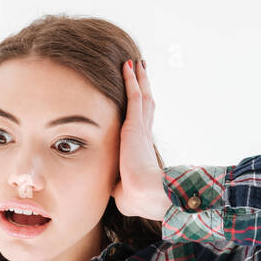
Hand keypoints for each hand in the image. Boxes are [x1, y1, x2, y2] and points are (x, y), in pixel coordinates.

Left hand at [111, 59, 170, 220]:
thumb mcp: (124, 189)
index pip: (142, 124)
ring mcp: (141, 128)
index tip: (142, 99)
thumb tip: (114, 190)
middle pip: (145, 104)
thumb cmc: (135, 197)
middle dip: (144, 88)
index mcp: (141, 149)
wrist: (143, 193)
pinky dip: (131, 80)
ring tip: (137, 63)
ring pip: (141, 96)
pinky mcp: (136, 124)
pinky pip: (134, 95)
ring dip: (139, 79)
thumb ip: (119, 185)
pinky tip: (128, 66)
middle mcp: (144, 135)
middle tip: (142, 71)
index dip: (142, 110)